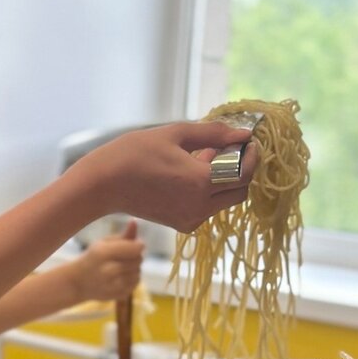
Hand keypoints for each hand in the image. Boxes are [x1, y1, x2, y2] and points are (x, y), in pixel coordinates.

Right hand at [66, 221, 143, 302]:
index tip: (134, 244)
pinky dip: (131, 278)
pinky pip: (136, 283)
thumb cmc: (93, 258)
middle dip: (135, 256)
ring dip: (134, 268)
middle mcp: (109, 271)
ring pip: (138, 272)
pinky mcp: (119, 295)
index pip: (135, 248)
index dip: (138, 245)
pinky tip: (120, 277)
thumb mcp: (103, 243)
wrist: (79, 283)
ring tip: (120, 266)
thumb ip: (122, 236)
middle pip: (138, 259)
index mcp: (103, 253)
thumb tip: (135, 221)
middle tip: (124, 256)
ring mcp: (114, 286)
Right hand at [77, 121, 256, 232]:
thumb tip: (243, 134)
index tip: (250, 141)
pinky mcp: (183, 224)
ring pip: (226, 202)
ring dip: (226, 181)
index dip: (253, 157)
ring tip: (207, 156)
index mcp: (200, 182)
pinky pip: (209, 208)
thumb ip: (214, 134)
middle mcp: (200, 206)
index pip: (245, 174)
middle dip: (243, 170)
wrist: (104, 184)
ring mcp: (191, 219)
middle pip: (240, 192)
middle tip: (233, 149)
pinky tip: (193, 171)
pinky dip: (210, 192)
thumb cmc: (135, 153)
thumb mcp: (176, 134)